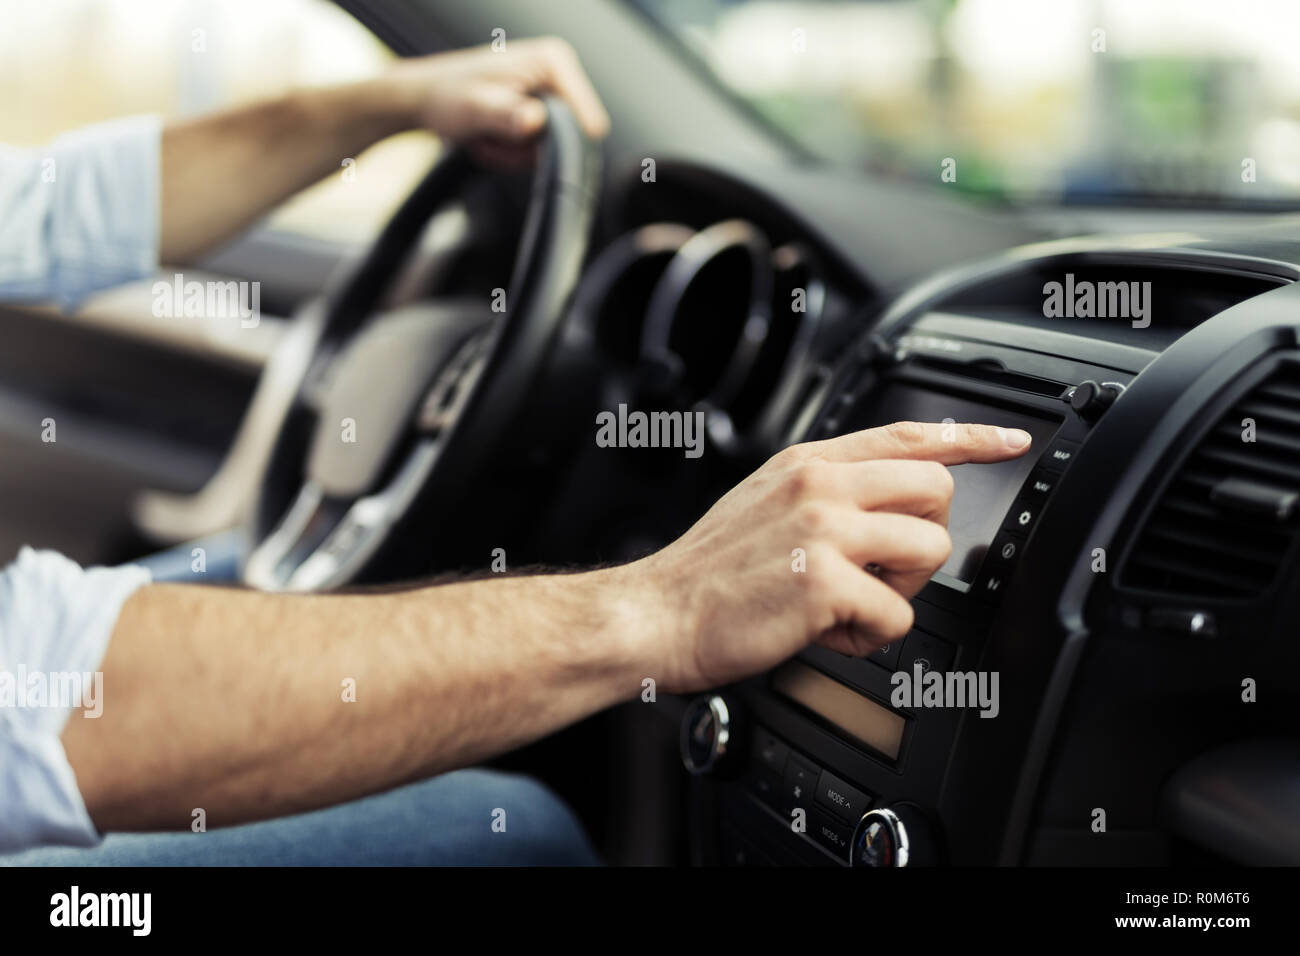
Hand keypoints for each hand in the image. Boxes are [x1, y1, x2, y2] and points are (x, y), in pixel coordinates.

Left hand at [383, 37, 609, 166]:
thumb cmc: (446, 95)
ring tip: (488, 137)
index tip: (520, 140)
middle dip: (528, 149)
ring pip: (550, 150)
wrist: (424, 98)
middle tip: (494, 140)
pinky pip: (537, 149)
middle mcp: (557, 73)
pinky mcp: (539, 110)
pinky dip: (511, 152)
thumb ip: (507, 115)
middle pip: (569, 139)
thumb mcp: (477, 108)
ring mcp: (548, 93)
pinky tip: (490, 138)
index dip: (557, 142)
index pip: (586, 118)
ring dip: (515, 154)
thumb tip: (536, 121)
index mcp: (553, 61)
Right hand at [629, 421, 1032, 692]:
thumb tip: (882, 502)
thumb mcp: (764, 501)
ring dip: (902, 590)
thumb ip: (821, 490)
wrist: (657, 612)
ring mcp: (825, 530)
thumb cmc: (708, 572)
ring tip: (852, 602)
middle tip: (885, 567)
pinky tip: (828, 632)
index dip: (970, 437)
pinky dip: (869, 637)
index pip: (908, 434)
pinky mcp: (826, 583)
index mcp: (808, 463)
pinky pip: (898, 616)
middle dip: (927, 537)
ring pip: (931, 551)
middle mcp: (821, 485)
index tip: (1010, 442)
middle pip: (938, 490)